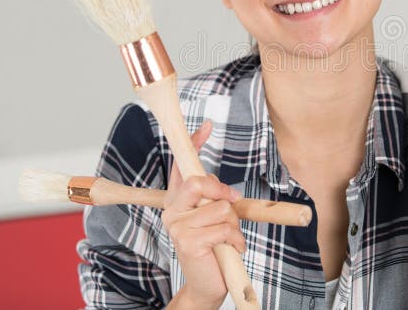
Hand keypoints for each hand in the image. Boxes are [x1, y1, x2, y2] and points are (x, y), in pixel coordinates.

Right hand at [161, 120, 245, 308]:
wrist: (209, 283)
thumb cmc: (215, 247)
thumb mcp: (216, 217)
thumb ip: (215, 198)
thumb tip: (223, 184)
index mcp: (178, 200)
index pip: (181, 166)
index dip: (193, 144)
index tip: (207, 125)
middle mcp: (172, 210)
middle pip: (198, 182)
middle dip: (222, 190)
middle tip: (234, 202)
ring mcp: (177, 227)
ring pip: (220, 208)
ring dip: (234, 225)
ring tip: (229, 238)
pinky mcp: (188, 242)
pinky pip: (224, 229)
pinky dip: (236, 240)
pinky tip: (230, 250)